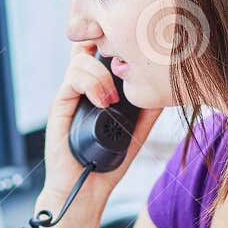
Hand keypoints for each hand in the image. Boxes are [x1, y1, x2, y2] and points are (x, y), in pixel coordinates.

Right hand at [38, 44, 160, 215]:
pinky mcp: (60, 104)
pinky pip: (72, 79)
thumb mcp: (137, 129)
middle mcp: (83, 84)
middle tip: (123, 55)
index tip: (135, 45)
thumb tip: (167, 85)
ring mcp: (71, 93)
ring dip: (102, 74)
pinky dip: (90, 85)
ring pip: (81, 58)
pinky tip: (103, 103)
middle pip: (87, 43)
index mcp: (99, 86)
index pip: (102, 49)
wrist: (85, 188)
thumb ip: (148, 107)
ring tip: (113, 100)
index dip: (115, 39)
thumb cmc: (110, 161)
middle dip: (104, 41)